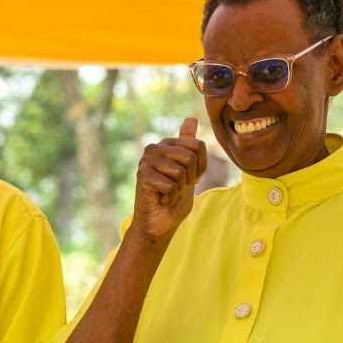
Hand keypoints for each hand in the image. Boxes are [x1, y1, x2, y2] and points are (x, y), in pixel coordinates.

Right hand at [132, 117, 206, 240]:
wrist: (159, 224)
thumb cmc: (174, 199)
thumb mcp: (189, 170)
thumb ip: (188, 145)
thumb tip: (191, 118)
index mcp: (167, 144)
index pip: (198, 145)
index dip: (200, 167)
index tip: (189, 178)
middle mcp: (154, 148)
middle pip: (189, 157)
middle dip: (189, 178)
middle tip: (176, 187)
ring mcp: (146, 161)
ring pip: (180, 171)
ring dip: (179, 189)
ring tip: (168, 193)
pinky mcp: (142, 175)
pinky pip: (170, 184)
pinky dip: (170, 197)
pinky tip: (161, 199)